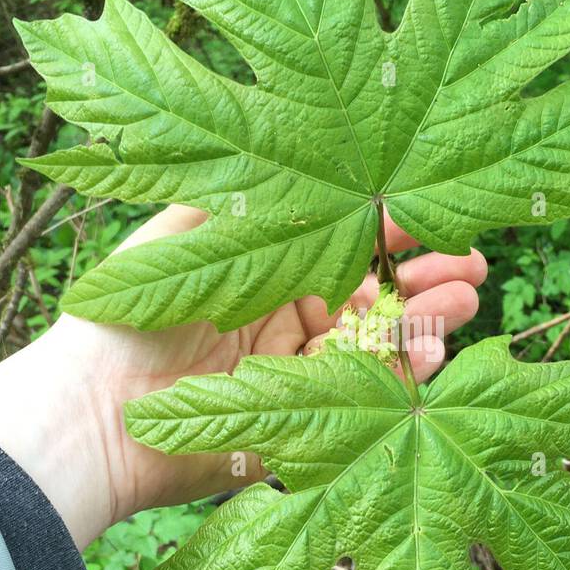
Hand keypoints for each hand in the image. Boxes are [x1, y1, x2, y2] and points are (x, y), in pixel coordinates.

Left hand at [0, 205, 485, 549]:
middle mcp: (289, 318)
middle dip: (426, 278)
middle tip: (474, 264)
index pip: (345, 246)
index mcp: (265, 270)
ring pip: (380, 342)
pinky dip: (404, 372)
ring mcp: (300, 373)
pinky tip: (435, 349)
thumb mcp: (183, 228)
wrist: (95, 413)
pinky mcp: (306, 423)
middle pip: (375, 294)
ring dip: (427, 321)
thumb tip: (313, 146)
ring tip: (466, 300)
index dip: (392, 233)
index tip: (438, 215)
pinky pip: (366, 393)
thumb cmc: (131, 313)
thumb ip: (244, 188)